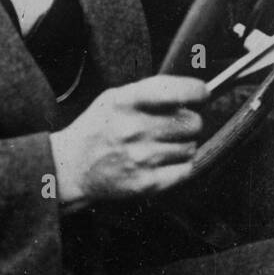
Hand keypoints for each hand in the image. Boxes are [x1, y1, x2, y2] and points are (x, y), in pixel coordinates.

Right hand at [49, 76, 207, 209]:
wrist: (71, 168)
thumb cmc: (98, 129)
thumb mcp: (115, 98)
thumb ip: (151, 92)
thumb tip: (195, 91)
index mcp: (125, 102)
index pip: (177, 92)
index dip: (197, 92)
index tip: (202, 94)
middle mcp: (133, 129)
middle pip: (192, 122)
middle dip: (189, 121)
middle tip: (175, 125)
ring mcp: (140, 158)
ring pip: (191, 147)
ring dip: (183, 145)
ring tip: (163, 145)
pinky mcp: (146, 183)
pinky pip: (186, 170)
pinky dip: (180, 165)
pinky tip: (164, 161)